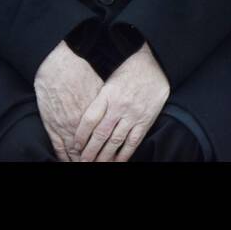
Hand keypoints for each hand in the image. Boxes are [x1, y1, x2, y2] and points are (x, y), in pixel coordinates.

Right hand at [34, 41, 103, 161]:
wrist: (58, 65)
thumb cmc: (80, 72)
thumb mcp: (100, 87)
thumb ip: (106, 105)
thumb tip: (115, 113)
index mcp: (95, 114)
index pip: (103, 140)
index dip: (108, 152)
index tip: (112, 158)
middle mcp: (80, 124)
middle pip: (89, 150)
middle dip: (95, 159)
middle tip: (100, 164)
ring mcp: (64, 126)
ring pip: (73, 152)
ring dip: (78, 160)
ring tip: (84, 165)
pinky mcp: (51, 125)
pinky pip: (58, 147)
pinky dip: (62, 156)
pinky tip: (67, 161)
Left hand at [73, 44, 169, 162]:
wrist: (155, 65)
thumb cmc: (128, 72)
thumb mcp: (109, 81)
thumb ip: (99, 101)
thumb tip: (85, 123)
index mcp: (108, 94)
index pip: (90, 118)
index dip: (81, 135)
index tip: (75, 145)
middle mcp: (120, 105)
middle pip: (101, 134)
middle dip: (90, 151)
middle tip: (82, 161)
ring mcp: (134, 114)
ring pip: (116, 141)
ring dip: (105, 156)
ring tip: (97, 164)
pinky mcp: (146, 120)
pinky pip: (133, 141)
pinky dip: (125, 154)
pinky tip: (117, 161)